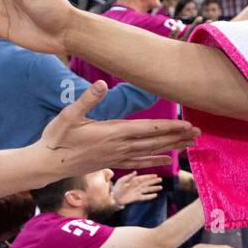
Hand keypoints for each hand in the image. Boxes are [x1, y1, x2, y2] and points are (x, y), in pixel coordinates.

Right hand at [34, 81, 198, 173]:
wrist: (47, 164)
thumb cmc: (56, 137)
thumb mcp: (68, 115)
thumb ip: (87, 99)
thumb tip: (102, 83)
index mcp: (112, 132)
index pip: (148, 129)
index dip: (170, 127)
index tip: (188, 124)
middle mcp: (119, 146)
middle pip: (155, 142)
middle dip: (178, 137)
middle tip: (199, 133)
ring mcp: (117, 156)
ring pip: (150, 152)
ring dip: (171, 147)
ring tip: (190, 144)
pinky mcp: (112, 163)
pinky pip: (139, 162)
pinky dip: (154, 161)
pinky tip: (166, 161)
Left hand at [112, 171, 162, 205]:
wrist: (114, 197)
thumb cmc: (117, 188)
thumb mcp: (122, 180)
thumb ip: (129, 177)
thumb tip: (135, 172)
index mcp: (134, 180)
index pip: (143, 178)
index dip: (149, 177)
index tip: (156, 175)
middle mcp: (137, 186)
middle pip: (147, 183)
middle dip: (154, 181)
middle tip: (160, 180)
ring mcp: (138, 192)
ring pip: (147, 189)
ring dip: (154, 188)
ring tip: (161, 187)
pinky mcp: (137, 198)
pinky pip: (145, 197)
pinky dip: (150, 196)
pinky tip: (155, 195)